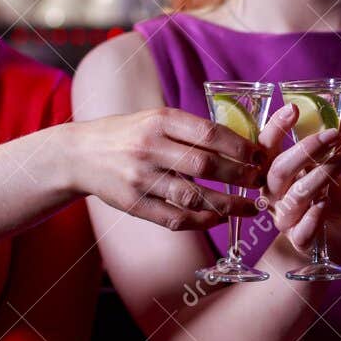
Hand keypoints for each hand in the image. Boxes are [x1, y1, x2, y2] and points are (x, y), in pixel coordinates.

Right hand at [69, 108, 265, 231]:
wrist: (78, 154)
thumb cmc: (127, 135)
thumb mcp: (154, 119)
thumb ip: (189, 130)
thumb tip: (241, 142)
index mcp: (158, 120)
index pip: (208, 133)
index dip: (240, 147)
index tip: (261, 156)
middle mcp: (148, 147)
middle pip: (204, 165)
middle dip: (240, 176)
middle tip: (262, 183)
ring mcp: (139, 178)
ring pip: (192, 196)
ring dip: (227, 205)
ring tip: (250, 208)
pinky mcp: (133, 204)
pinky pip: (174, 218)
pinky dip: (201, 221)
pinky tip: (220, 219)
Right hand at [260, 106, 340, 261]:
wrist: (326, 242)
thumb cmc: (322, 200)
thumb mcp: (325, 168)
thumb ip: (329, 144)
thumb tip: (340, 112)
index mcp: (272, 174)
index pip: (265, 147)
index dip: (276, 128)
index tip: (293, 108)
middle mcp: (273, 195)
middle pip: (279, 170)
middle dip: (306, 149)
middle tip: (332, 134)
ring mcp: (285, 219)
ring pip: (297, 196)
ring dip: (322, 174)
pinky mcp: (301, 240)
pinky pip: (303, 229)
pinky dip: (315, 216)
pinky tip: (326, 203)